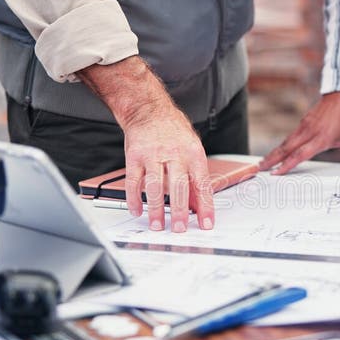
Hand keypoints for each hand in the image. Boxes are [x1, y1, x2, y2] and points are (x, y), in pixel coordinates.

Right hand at [77, 56, 213, 232]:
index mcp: (193, 153)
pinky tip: (137, 210)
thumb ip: (194, 178)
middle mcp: (174, 153)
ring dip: (156, 209)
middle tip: (179, 229)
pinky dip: (134, 198)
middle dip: (179, 211)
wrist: (148, 109)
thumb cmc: (174, 132)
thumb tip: (198, 206)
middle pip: (178, 187)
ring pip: (155, 186)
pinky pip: (133, 181)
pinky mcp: (134, 156)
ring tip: (157, 225)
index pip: (202, 184)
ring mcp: (153, 154)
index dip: (205, 206)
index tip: (206, 224)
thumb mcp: (192, 150)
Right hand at [259, 92, 339, 174]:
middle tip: (259, 169)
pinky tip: (276, 152)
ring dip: (274, 153)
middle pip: (286, 148)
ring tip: (263, 162)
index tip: (276, 173)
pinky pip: (290, 136)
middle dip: (272, 160)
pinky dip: (281, 145)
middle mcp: (310, 132)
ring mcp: (305, 126)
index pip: (300, 155)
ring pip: (285, 142)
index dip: (287, 165)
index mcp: (322, 138)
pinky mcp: (303, 122)